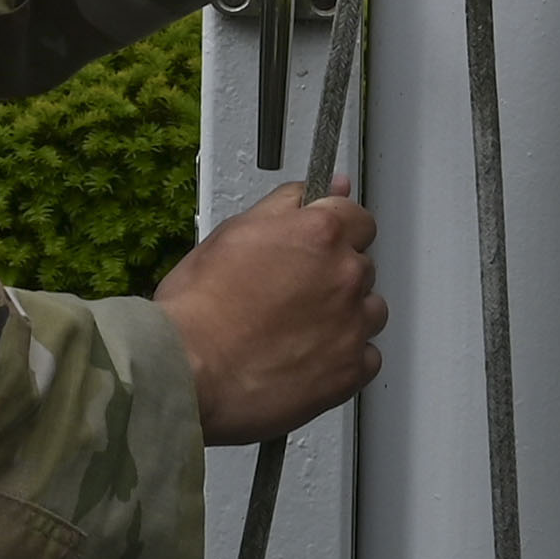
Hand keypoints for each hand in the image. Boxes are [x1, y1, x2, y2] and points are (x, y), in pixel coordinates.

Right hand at [158, 181, 385, 443]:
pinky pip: (366, 357)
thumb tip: (330, 186)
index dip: (336, 232)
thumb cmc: (200, 303)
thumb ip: (289, 204)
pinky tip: (310, 359)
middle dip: (335, 275)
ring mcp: (352, 326)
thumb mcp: (235, 231)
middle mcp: (346, 276)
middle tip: (292, 294)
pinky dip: (345, 357)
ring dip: (346, 315)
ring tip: (301, 330)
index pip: (358, 219)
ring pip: (370, 311)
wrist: (189, 369)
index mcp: (321, 234)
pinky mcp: (349, 372)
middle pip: (362, 266)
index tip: (319, 246)